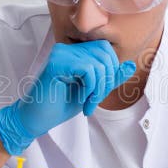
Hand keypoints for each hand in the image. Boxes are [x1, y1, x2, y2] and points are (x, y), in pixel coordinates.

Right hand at [0, 40, 135, 154]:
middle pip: (105, 54)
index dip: (110, 71)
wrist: (36, 119)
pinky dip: (90, 88)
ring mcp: (60, 54)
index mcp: (74, 52)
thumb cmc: (60, 105)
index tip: (99, 94)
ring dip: (98, 89)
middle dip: (107, 81)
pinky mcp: (56, 64)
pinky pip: (88, 69)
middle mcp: (67, 48)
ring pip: (98, 63)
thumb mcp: (92, 91)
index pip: (105, 49)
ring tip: (87, 103)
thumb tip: (130, 65)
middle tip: (94, 101)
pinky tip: (81, 99)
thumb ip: (110, 78)